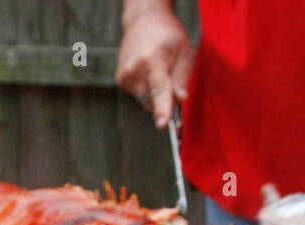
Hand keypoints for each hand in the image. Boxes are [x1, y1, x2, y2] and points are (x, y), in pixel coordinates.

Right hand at [116, 7, 193, 127]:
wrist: (143, 21)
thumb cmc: (167, 36)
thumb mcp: (184, 52)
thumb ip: (182, 78)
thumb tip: (179, 100)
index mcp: (153, 60)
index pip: (159, 89)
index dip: (162, 108)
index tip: (162, 124)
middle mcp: (135, 69)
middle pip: (151, 101)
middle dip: (163, 100)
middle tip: (171, 81)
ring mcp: (125, 74)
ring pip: (144, 101)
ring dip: (154, 93)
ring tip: (157, 70)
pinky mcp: (120, 79)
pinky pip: (137, 96)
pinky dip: (145, 89)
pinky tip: (147, 72)